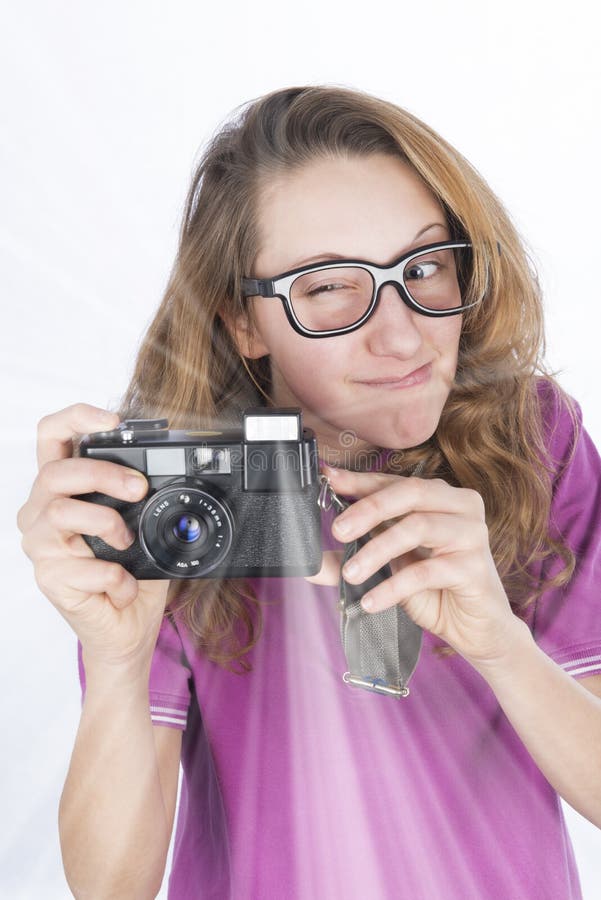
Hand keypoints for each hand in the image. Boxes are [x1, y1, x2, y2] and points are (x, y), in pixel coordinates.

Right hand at [17, 403, 169, 672]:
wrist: (128, 630)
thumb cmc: (132, 574)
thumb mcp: (143, 525)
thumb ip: (142, 496)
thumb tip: (169, 470)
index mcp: (63, 490)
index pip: (51, 437)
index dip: (76, 418)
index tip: (113, 421)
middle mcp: (41, 513)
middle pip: (56, 471)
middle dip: (103, 473)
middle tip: (138, 488)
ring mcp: (41, 547)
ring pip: (61, 511)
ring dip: (106, 522)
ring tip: (127, 542)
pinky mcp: (48, 579)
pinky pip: (79, 565)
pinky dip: (113, 574)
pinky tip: (122, 582)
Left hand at [307, 464, 525, 669]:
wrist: (477, 629)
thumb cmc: (436, 590)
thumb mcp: (390, 568)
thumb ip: (354, 559)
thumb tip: (310, 563)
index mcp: (439, 497)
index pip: (394, 482)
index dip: (360, 480)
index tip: (329, 478)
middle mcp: (461, 507)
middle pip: (409, 493)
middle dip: (368, 509)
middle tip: (338, 531)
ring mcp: (471, 535)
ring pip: (417, 528)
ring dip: (376, 551)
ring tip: (351, 574)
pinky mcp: (474, 568)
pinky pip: (425, 572)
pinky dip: (392, 587)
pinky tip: (371, 601)